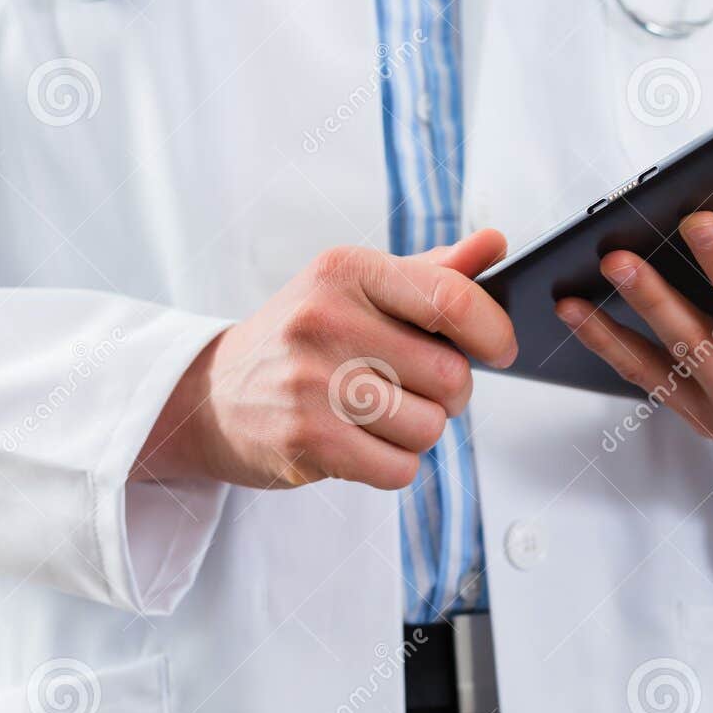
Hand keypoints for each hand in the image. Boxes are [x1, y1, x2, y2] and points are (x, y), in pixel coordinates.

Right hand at [131, 230, 513, 491]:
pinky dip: (394, 463)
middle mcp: (324, 319)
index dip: (492, 330)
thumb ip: (431, 271)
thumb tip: (496, 244)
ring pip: (429, 428)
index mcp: (345, 270)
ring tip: (381, 414)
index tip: (500, 350)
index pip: (450, 298)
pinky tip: (362, 442)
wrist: (212, 394)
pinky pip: (399, 468)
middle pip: (450, 376)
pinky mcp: (304, 441)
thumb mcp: (357, 289)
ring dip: (419, 431)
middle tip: (418, 388)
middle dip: (450, 392)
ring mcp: (310, 382)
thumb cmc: (303, 336)